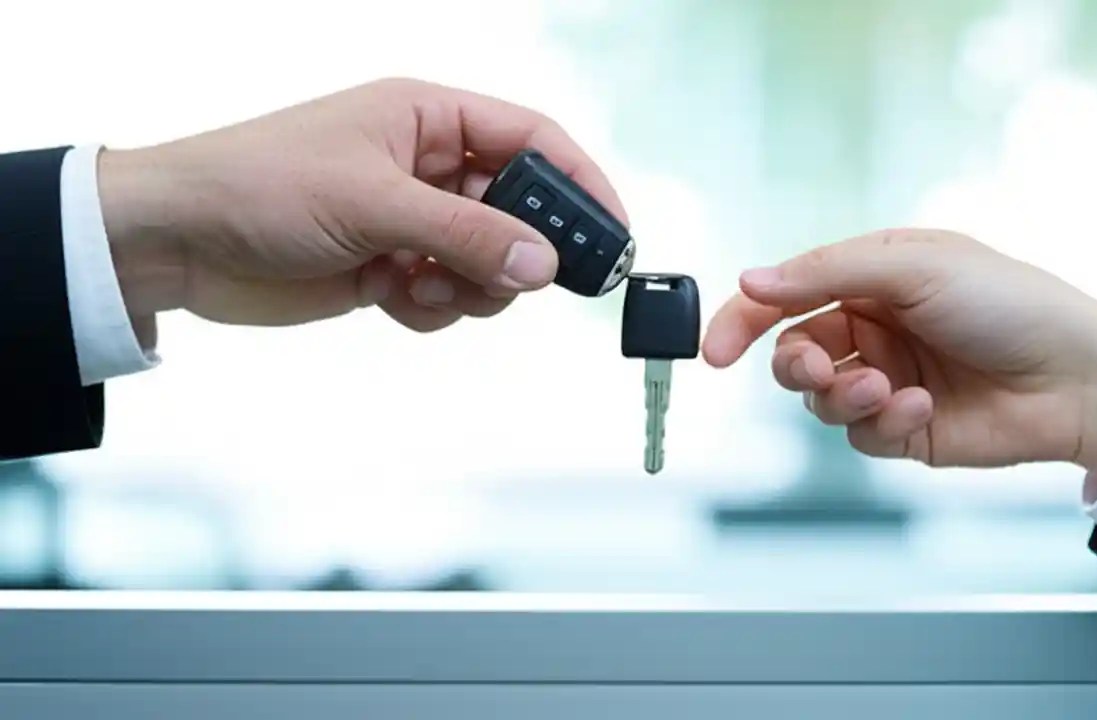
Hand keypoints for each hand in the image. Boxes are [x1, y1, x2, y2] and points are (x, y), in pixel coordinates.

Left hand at [98, 78, 626, 331]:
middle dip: (519, 252)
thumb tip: (545, 266)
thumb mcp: (375, 203)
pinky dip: (432, 307)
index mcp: (428, 117)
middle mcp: (426, 164)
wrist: (177, 240)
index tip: (614, 234)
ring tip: (418, 284)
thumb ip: (467, 235)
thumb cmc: (260, 185)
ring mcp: (410, 218)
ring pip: (488, 261)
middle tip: (518, 284)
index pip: (532, 140)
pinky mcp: (389, 265)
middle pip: (517, 210)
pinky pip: (447, 294)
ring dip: (469, 287)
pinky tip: (390, 296)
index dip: (580, 183)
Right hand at [702, 230, 1096, 490]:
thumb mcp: (913, 266)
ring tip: (886, 390)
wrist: (1078, 377)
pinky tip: (922, 407)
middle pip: (793, 353)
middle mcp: (873, 329)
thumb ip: (825, 272)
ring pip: (820, 400)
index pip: (786, 297)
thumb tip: (750, 281)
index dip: (744, 320)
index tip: (716, 351)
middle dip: (797, 365)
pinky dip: (882, 421)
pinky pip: (860, 434)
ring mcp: (887, 379)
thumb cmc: (1009, 303)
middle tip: (818, 371)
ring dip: (844, 396)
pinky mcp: (904, 428)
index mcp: (870, 278)